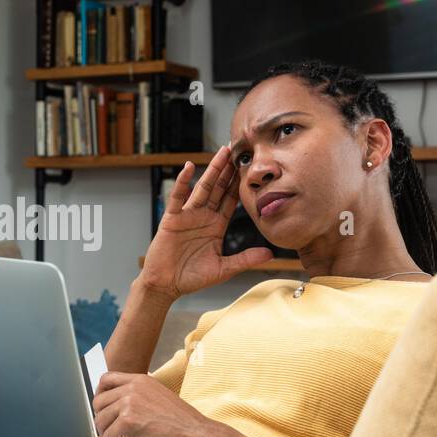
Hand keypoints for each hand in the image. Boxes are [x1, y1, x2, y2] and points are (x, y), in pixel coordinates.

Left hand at [92, 370, 229, 436]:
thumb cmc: (184, 425)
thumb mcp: (158, 399)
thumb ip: (138, 399)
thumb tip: (117, 410)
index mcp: (141, 380)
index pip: (106, 379)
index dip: (100, 396)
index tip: (103, 411)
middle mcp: (133, 387)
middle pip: (99, 402)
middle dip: (102, 422)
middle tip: (112, 435)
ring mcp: (130, 403)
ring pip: (100, 420)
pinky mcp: (129, 421)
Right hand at [137, 145, 274, 300]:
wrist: (166, 285)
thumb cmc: (192, 277)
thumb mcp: (224, 269)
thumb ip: (245, 259)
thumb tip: (270, 254)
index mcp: (216, 226)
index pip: (231, 200)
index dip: (240, 185)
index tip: (250, 169)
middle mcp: (203, 217)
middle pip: (219, 188)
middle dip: (228, 170)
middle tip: (239, 150)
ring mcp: (188, 216)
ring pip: (203, 188)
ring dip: (212, 170)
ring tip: (222, 152)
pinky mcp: (172, 219)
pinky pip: (178, 197)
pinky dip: (183, 182)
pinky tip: (188, 168)